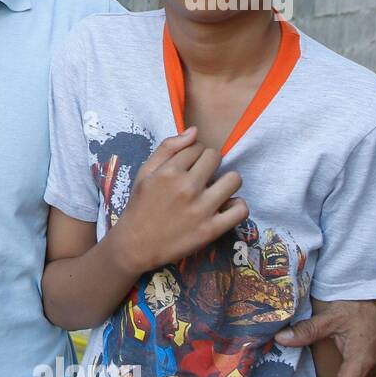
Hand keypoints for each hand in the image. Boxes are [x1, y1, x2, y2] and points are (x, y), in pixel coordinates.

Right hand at [109, 127, 248, 275]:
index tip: (188, 166)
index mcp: (169, 172)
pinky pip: (241, 209)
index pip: (197, 147)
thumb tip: (195, 131)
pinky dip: (237, 206)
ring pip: (234, 179)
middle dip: (209, 164)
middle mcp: (186, 188)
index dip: (194, 154)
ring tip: (216, 190)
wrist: (135, 245)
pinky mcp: (211, 230)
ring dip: (227, 182)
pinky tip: (225, 207)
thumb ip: (167, 148)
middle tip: (201, 177)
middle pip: (216, 158)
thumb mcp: (144, 173)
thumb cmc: (139, 207)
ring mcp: (201, 209)